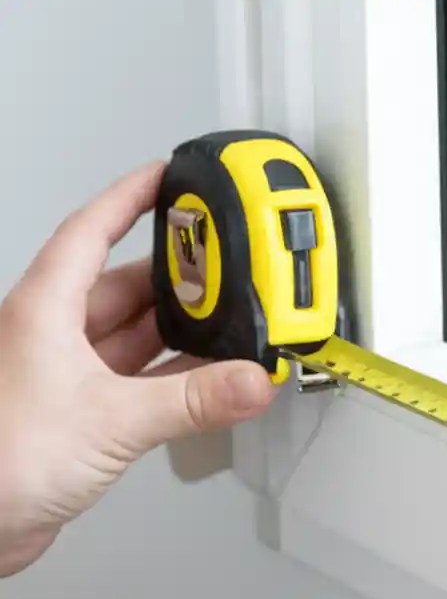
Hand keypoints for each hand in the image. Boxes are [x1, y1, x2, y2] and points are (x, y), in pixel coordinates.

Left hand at [0, 163, 278, 575]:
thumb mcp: (110, 421)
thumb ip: (191, 399)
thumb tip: (251, 380)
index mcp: (44, 311)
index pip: (91, 231)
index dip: (131, 198)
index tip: (169, 177)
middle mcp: (53, 335)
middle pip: (126, 284)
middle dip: (179, 275)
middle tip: (228, 263)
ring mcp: (66, 375)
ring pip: (134, 332)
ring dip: (181, 330)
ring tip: (232, 320)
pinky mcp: (80, 414)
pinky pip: (138, 377)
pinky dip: (175, 374)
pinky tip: (210, 378)